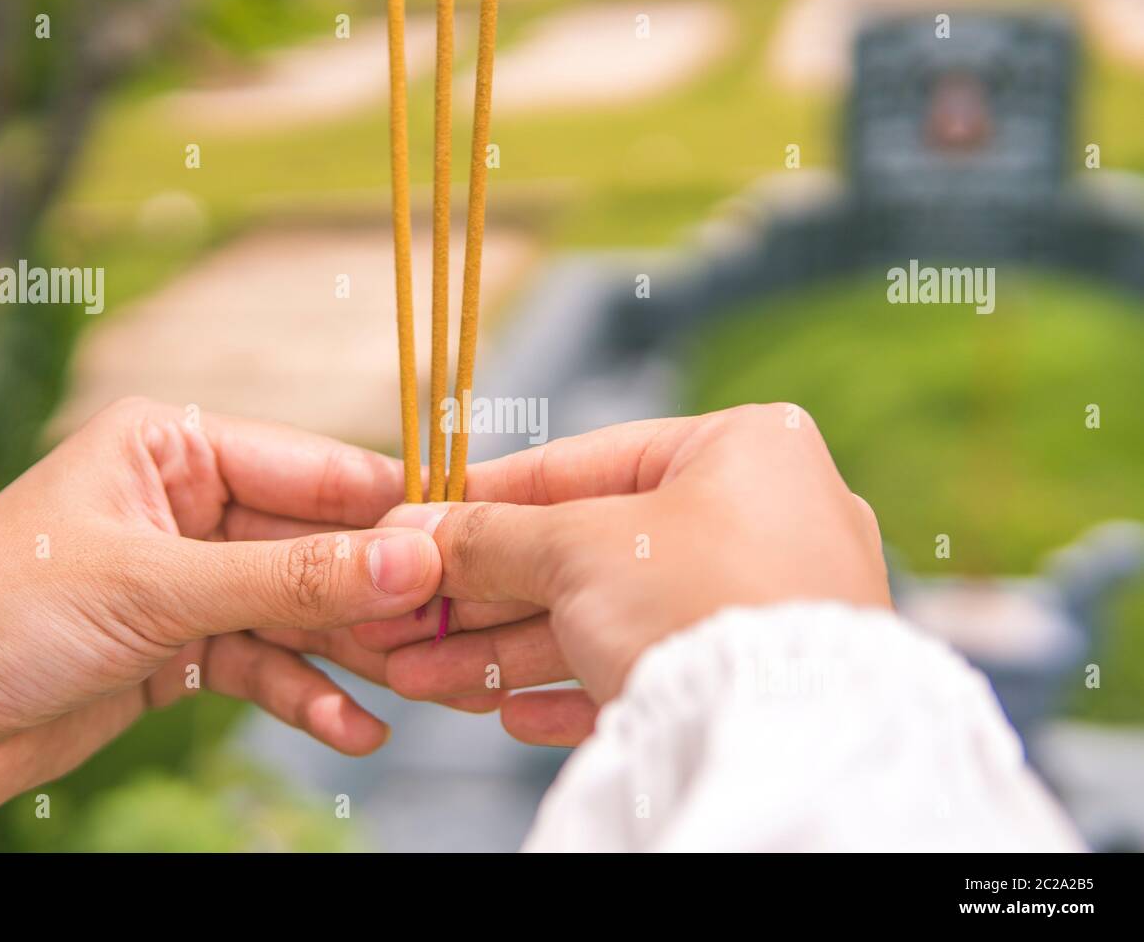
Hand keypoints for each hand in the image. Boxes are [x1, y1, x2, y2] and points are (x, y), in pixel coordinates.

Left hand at [0, 398, 440, 829]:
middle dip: (380, 597)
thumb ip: (289, 578)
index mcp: (177, 448)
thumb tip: (410, 560)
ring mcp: (189, 579)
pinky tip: (353, 730)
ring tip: (421, 690)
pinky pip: (264, 663)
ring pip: (300, 610)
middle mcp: (191, 504)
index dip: (395, 512)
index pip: (317, 469)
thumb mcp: (155, 591)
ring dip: (354, 654)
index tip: (470, 550)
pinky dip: (305, 696)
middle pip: (318, 546)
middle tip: (452, 637)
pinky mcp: (182, 646)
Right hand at [358, 404, 890, 744]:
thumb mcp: (576, 550)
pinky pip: (652, 673)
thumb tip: (418, 528)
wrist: (784, 746)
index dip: (489, 494)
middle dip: (488, 593)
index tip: (424, 516)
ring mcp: (766, 603)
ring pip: (610, 619)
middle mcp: (765, 518)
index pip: (584, 460)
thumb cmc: (699, 606)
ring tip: (427, 675)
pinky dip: (575, 691)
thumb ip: (492, 536)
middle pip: (590, 550)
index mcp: (744, 450)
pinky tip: (511, 712)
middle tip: (411, 616)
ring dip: (510, 652)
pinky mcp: (757, 681)